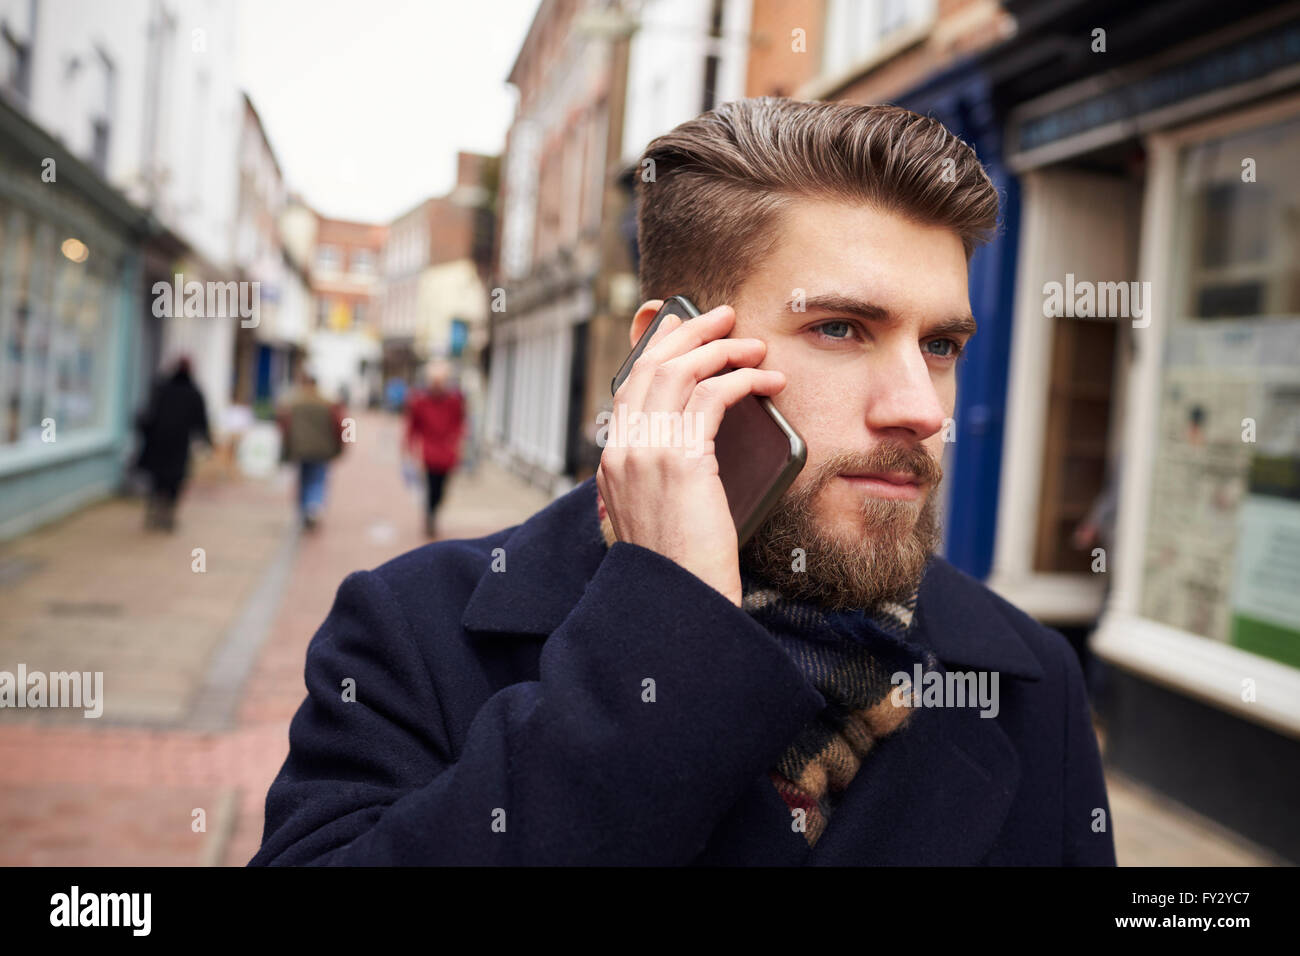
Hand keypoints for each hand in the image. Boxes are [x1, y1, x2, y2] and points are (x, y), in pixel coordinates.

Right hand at [596, 303, 785, 605]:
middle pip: (651, 365)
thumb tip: (696, 448)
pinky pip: (710, 395)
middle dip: (689, 331)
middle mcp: (622, 451)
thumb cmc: (683, 569)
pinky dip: (741, 378)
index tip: (682, 329)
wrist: (680, 603)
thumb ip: (665, 479)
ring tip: (754, 345)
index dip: (657, 349)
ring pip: (679, 371)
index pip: (630, 386)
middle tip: (723, 316)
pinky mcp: (680, 460)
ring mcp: (646, 453)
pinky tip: (765, 380)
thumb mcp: (660, 517)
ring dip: (722, 348)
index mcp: (613, 463)